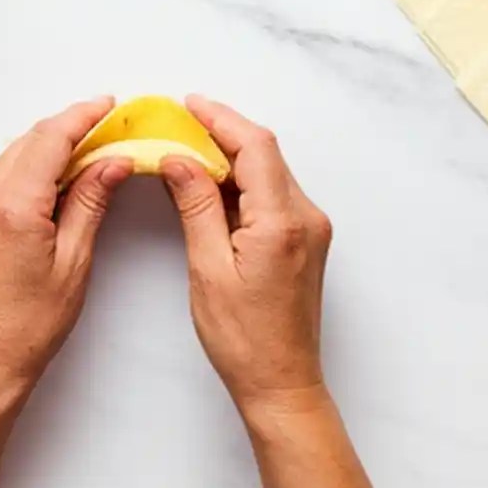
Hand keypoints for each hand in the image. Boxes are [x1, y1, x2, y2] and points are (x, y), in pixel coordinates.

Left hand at [0, 97, 133, 395]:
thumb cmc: (30, 323)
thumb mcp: (74, 260)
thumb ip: (91, 201)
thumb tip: (113, 160)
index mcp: (12, 206)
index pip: (51, 139)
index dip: (83, 117)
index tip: (110, 105)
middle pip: (32, 139)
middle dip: (71, 127)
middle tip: (110, 126)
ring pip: (17, 152)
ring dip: (52, 144)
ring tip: (92, 149)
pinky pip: (4, 172)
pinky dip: (33, 164)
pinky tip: (60, 175)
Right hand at [160, 96, 332, 409]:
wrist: (281, 382)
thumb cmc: (244, 339)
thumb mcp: (208, 269)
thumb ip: (196, 206)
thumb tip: (178, 159)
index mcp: (282, 222)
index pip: (255, 147)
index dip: (221, 118)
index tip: (188, 104)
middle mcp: (305, 218)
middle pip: (265, 154)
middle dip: (222, 132)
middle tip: (179, 123)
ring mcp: (310, 229)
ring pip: (269, 173)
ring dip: (231, 157)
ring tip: (187, 149)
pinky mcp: (304, 241)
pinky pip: (272, 195)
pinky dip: (242, 183)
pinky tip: (211, 185)